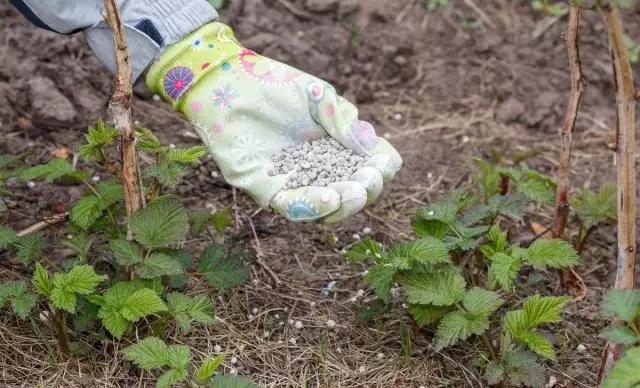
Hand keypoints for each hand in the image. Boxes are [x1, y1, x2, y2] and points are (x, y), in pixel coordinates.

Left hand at [146, 23, 401, 221]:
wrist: (227, 81)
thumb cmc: (273, 84)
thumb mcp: (318, 97)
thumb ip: (343, 119)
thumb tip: (370, 144)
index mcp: (334, 148)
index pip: (366, 168)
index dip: (380, 170)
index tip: (382, 163)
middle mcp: (316, 170)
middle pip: (350, 194)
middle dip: (365, 191)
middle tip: (367, 181)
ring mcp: (291, 182)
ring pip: (324, 209)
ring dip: (343, 204)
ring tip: (353, 191)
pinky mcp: (265, 189)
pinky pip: (291, 208)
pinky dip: (312, 206)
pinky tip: (329, 196)